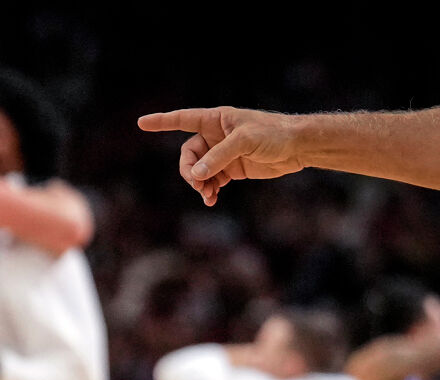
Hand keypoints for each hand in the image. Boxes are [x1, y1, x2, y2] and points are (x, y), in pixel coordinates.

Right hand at [137, 107, 304, 205]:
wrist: (297, 148)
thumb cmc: (274, 134)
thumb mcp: (245, 141)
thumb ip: (218, 157)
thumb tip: (196, 174)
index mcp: (217, 120)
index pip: (183, 119)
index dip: (163, 122)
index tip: (142, 123)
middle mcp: (215, 136)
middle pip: (188, 155)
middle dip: (189, 171)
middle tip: (198, 184)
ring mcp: (222, 154)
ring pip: (197, 171)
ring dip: (199, 184)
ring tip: (208, 195)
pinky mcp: (230, 170)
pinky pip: (210, 181)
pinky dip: (208, 191)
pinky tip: (211, 200)